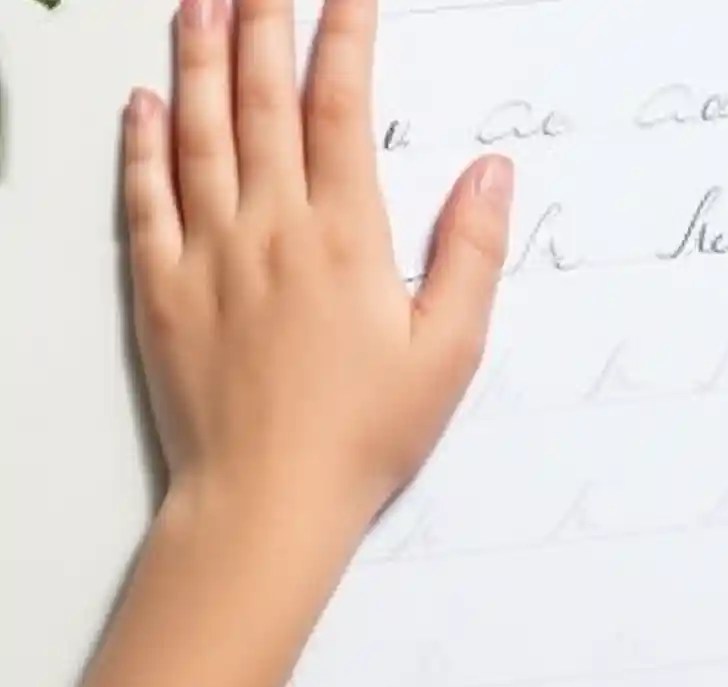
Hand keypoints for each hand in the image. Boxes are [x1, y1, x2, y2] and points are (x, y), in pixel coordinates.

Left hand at [71, 1, 509, 686]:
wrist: (267, 501)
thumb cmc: (363, 433)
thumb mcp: (449, 350)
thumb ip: (473, 252)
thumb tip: (491, 172)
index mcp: (344, 237)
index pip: (341, 109)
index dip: (344, 38)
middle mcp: (270, 228)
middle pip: (260, 100)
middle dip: (263, 23)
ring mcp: (209, 254)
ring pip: (197, 132)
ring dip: (196, 59)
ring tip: (200, 2)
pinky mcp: (162, 289)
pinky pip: (145, 198)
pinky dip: (141, 144)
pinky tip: (141, 103)